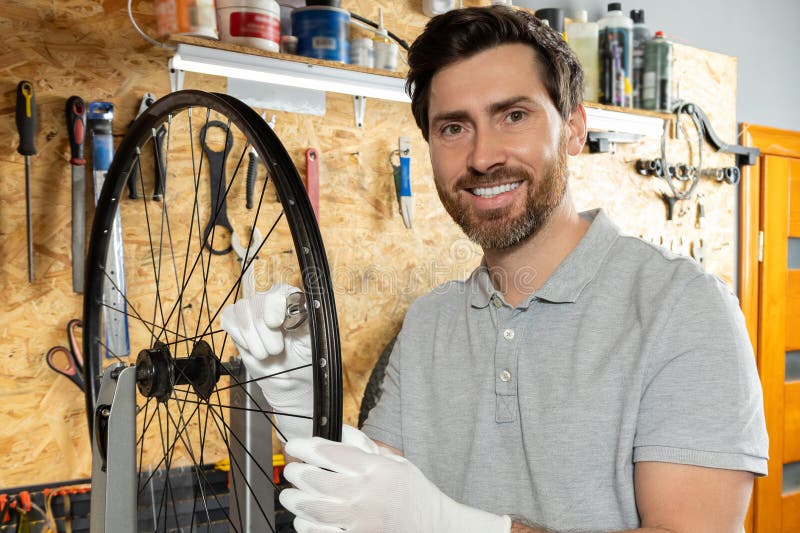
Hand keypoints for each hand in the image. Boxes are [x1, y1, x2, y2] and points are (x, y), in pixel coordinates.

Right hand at [220, 283, 311, 441]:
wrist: (290, 379)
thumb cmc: (305, 358)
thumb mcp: (312, 340)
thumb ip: (305, 320)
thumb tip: (298, 307)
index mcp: (294, 300)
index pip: (280, 292)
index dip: (275, 307)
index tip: (277, 324)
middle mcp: (272, 300)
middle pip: (258, 301)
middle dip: (265, 331)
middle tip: (276, 350)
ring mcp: (253, 309)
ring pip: (242, 310)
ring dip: (252, 337)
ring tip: (265, 353)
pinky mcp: (237, 321)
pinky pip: (229, 318)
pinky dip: (239, 336)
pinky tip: (251, 347)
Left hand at [280, 425, 511, 532]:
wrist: (435, 528)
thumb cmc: (414, 493)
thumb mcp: (396, 462)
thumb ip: (366, 447)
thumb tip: (339, 431)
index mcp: (377, 470)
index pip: (332, 454)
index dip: (307, 448)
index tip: (293, 445)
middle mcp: (367, 494)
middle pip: (319, 481)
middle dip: (298, 474)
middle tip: (291, 470)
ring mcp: (362, 520)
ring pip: (316, 509)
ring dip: (296, 501)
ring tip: (288, 495)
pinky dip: (308, 526)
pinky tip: (303, 519)